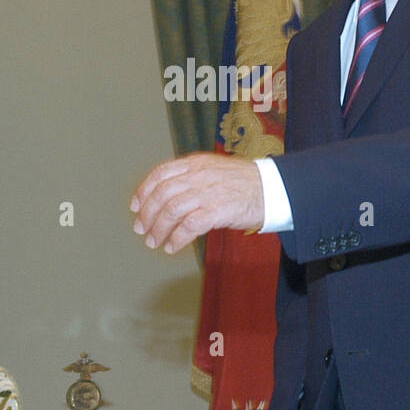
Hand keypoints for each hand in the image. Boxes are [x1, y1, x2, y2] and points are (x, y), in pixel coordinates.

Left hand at [130, 153, 262, 253]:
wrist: (273, 188)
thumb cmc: (246, 183)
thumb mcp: (214, 170)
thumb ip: (191, 178)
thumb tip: (168, 196)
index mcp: (196, 163)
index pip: (160, 174)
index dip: (144, 191)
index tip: (136, 206)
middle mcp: (198, 175)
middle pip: (161, 194)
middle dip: (147, 214)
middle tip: (141, 229)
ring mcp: (207, 192)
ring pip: (171, 211)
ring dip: (158, 229)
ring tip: (154, 241)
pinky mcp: (217, 210)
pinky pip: (188, 226)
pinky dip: (176, 238)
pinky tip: (172, 246)